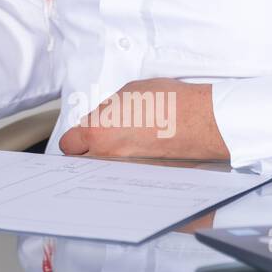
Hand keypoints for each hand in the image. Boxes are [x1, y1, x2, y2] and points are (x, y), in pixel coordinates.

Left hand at [57, 78, 229, 160]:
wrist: (201, 120)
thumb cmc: (168, 102)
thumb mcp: (127, 93)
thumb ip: (107, 109)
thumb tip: (103, 117)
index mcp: (98, 132)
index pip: (69, 145)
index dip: (75, 139)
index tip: (81, 135)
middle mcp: (108, 157)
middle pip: (82, 164)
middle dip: (88, 153)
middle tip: (101, 142)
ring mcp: (126, 171)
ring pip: (104, 172)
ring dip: (108, 163)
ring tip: (126, 147)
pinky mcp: (144, 179)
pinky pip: (126, 176)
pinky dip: (128, 169)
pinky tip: (141, 154)